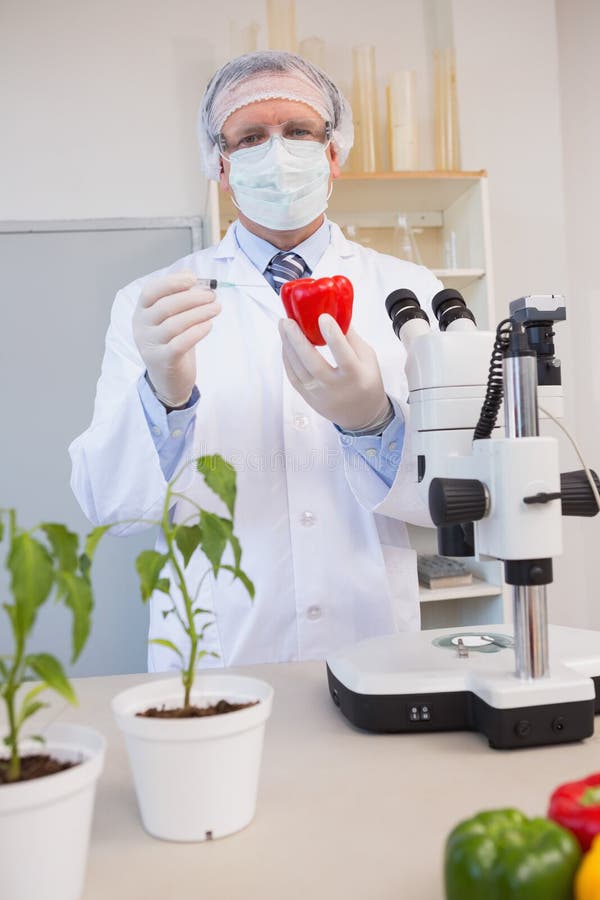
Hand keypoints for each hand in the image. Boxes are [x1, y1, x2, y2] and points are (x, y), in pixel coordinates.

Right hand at [132, 271, 220, 407]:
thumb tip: (192, 276)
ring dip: (199, 313)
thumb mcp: (172, 318)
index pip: (151, 291)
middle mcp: (142, 327)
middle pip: (166, 306)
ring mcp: (151, 344)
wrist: (168, 379)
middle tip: (212, 296)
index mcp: (142, 312)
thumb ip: (179, 297)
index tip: (193, 279)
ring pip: (175, 324)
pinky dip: (197, 332)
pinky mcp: (163, 360)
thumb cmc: (172, 342)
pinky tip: (209, 325)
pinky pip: (181, 343)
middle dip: (192, 298)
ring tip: (216, 308)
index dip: (171, 282)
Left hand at [279, 313, 391, 431]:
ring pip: (298, 369)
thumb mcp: (368, 358)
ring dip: (288, 346)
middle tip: (288, 321)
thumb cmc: (366, 383)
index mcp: (355, 375)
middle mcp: (335, 386)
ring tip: (283, 326)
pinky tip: (285, 344)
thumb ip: (352, 338)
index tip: (322, 316)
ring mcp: (318, 394)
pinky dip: (287, 359)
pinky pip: (293, 377)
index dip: (332, 335)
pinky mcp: (308, 397)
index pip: (343, 354)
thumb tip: (336, 313)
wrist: (361, 415)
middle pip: (312, 363)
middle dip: (297, 340)